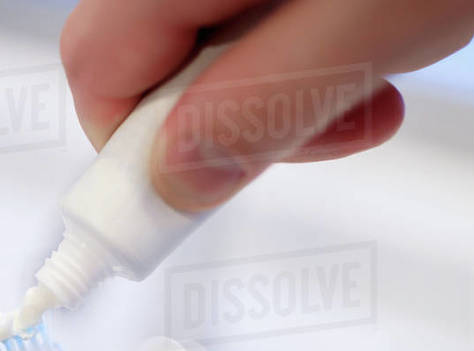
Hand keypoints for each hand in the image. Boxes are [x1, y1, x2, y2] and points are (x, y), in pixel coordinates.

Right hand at [60, 0, 473, 210]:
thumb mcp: (375, 18)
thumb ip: (266, 101)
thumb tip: (178, 178)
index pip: (97, 71)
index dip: (133, 153)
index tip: (181, 208)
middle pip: (150, 61)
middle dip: (228, 119)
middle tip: (312, 128)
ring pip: (212, 44)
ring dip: (285, 86)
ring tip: (371, 73)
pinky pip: (261, 15)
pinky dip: (313, 44)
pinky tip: (374, 33)